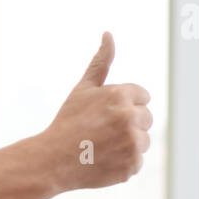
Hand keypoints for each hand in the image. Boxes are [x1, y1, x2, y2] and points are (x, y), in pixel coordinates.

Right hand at [40, 32, 152, 191]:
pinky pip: (137, 162)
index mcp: (122, 94)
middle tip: (101, 133)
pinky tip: (103, 162)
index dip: (124, 106)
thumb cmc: (67, 122)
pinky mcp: (133, 165)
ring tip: (101, 148)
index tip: (105, 116)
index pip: (143, 97)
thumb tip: (109, 33)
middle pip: (146, 119)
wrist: (51, 160)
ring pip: (143, 141)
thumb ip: (101, 62)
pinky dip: (123, 164)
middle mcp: (130, 116)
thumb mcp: (83, 89)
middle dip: (128, 125)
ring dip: (127, 145)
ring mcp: (133, 142)